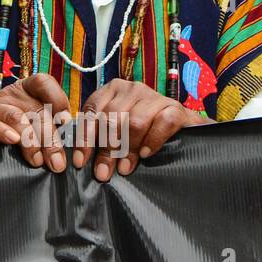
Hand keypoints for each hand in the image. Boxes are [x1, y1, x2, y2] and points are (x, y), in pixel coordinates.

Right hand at [0, 73, 72, 172]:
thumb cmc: (11, 125)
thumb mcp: (31, 118)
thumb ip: (50, 126)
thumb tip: (73, 147)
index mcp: (29, 89)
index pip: (45, 83)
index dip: (58, 100)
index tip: (66, 122)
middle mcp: (14, 94)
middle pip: (37, 111)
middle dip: (50, 139)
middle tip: (57, 163)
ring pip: (18, 119)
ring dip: (30, 141)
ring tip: (37, 161)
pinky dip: (3, 131)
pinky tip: (12, 141)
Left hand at [72, 78, 204, 181]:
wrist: (181, 126)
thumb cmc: (142, 131)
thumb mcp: (117, 130)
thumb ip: (101, 138)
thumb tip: (82, 162)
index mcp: (111, 90)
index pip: (92, 111)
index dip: (85, 138)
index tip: (81, 162)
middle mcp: (131, 89)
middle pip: (112, 119)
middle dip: (106, 149)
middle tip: (103, 173)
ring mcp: (153, 96)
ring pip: (135, 121)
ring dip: (128, 148)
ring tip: (124, 168)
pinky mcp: (175, 108)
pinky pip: (162, 123)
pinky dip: (152, 140)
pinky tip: (146, 155)